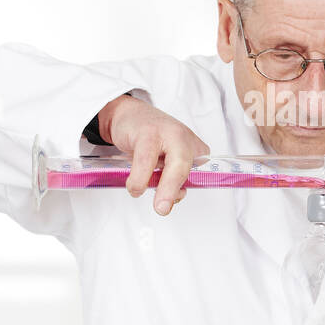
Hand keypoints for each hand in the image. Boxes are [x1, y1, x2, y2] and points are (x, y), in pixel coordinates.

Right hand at [97, 96, 209, 212]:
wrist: (128, 115)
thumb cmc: (150, 140)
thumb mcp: (166, 161)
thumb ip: (172, 181)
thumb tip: (171, 200)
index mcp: (193, 147)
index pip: (197, 173)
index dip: (181, 190)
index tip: (173, 199)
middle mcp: (183, 138)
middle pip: (184, 166)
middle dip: (172, 189)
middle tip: (162, 208)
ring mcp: (166, 133)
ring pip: (165, 162)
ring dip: (153, 184)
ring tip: (138, 193)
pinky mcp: (146, 132)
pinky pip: (143, 160)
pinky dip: (137, 177)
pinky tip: (133, 184)